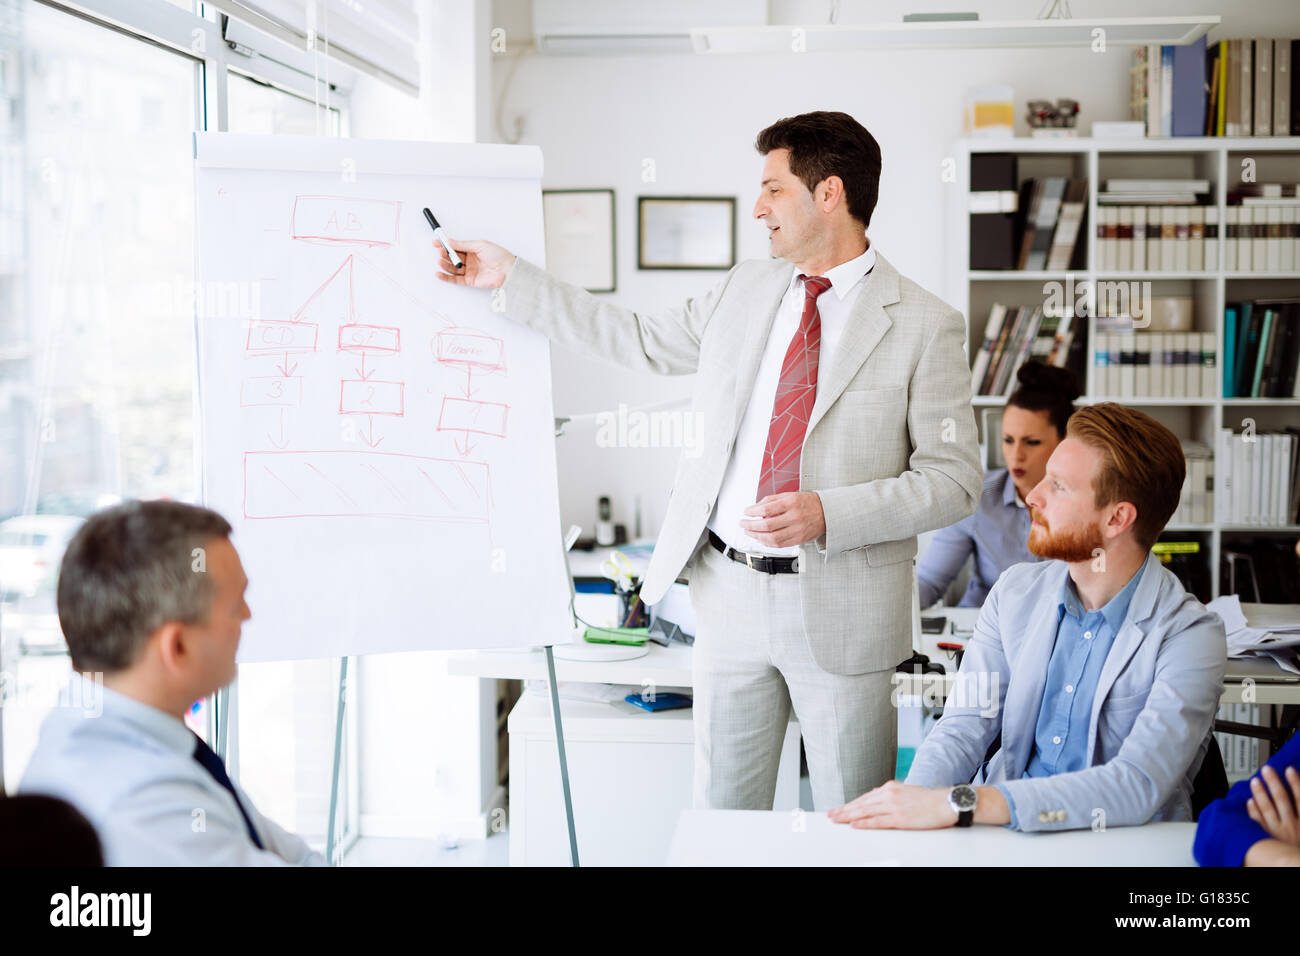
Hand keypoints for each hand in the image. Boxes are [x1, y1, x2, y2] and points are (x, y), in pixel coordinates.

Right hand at [432, 237, 515, 288]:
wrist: (508, 270)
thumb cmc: (498, 255)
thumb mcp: (479, 245)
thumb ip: (463, 244)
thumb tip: (450, 241)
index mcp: (472, 250)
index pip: (456, 247)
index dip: (446, 245)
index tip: (436, 242)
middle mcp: (470, 260)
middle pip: (453, 257)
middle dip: (445, 255)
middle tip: (440, 252)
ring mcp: (469, 271)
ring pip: (453, 268)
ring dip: (445, 264)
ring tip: (440, 261)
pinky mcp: (470, 281)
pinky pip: (455, 279)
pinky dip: (446, 277)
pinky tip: (439, 273)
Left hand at [739, 492, 824, 547]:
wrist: (828, 512)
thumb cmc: (808, 502)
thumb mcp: (790, 495)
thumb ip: (772, 500)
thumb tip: (756, 507)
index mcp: (791, 503)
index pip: (766, 509)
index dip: (752, 512)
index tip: (745, 512)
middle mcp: (794, 517)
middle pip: (767, 525)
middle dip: (751, 526)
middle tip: (742, 524)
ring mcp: (797, 530)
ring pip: (772, 538)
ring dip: (756, 536)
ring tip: (749, 532)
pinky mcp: (799, 539)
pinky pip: (780, 544)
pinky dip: (767, 543)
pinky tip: (761, 538)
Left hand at [827, 781, 957, 829]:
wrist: (945, 802)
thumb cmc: (929, 799)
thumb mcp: (906, 791)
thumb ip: (890, 795)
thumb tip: (875, 799)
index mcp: (890, 787)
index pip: (865, 797)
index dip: (850, 803)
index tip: (839, 808)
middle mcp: (889, 794)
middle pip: (861, 803)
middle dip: (844, 809)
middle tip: (830, 814)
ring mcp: (893, 806)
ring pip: (865, 811)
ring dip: (848, 816)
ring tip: (836, 819)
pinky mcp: (900, 818)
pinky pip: (877, 821)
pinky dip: (864, 823)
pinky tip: (854, 825)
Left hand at [1247, 764, 1299, 846]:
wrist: (1294, 863)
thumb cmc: (1298, 844)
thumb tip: (1298, 793)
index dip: (1295, 783)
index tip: (1289, 770)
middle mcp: (1291, 826)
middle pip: (1282, 800)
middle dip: (1274, 782)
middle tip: (1267, 769)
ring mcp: (1278, 832)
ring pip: (1268, 809)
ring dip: (1261, 793)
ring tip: (1255, 781)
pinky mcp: (1267, 838)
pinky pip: (1258, 823)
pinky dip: (1254, 812)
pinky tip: (1249, 801)